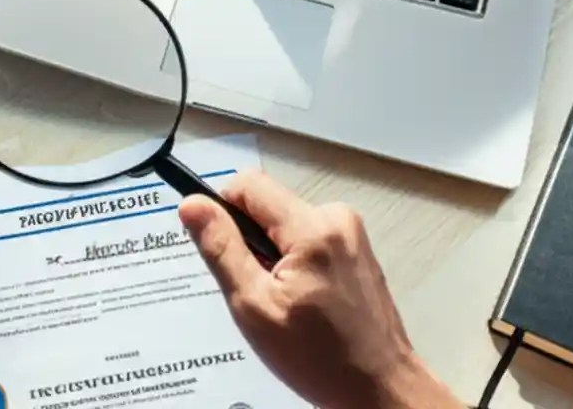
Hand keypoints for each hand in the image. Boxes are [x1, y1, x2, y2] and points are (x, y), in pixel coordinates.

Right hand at [178, 173, 462, 408]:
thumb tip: (194, 206)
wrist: (378, 387)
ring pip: (285, 222)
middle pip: (267, 204)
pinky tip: (302, 299)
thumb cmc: (323, 358)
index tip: (217, 243)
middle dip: (250, 241)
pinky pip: (307, 237)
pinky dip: (294, 262)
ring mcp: (350, 233)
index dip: (222, 210)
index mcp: (313, 229)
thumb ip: (221, 249)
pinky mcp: (354, 247)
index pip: (248, 185)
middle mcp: (337, 219)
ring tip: (283, 300)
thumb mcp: (254, 306)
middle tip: (257, 288)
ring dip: (272, 254)